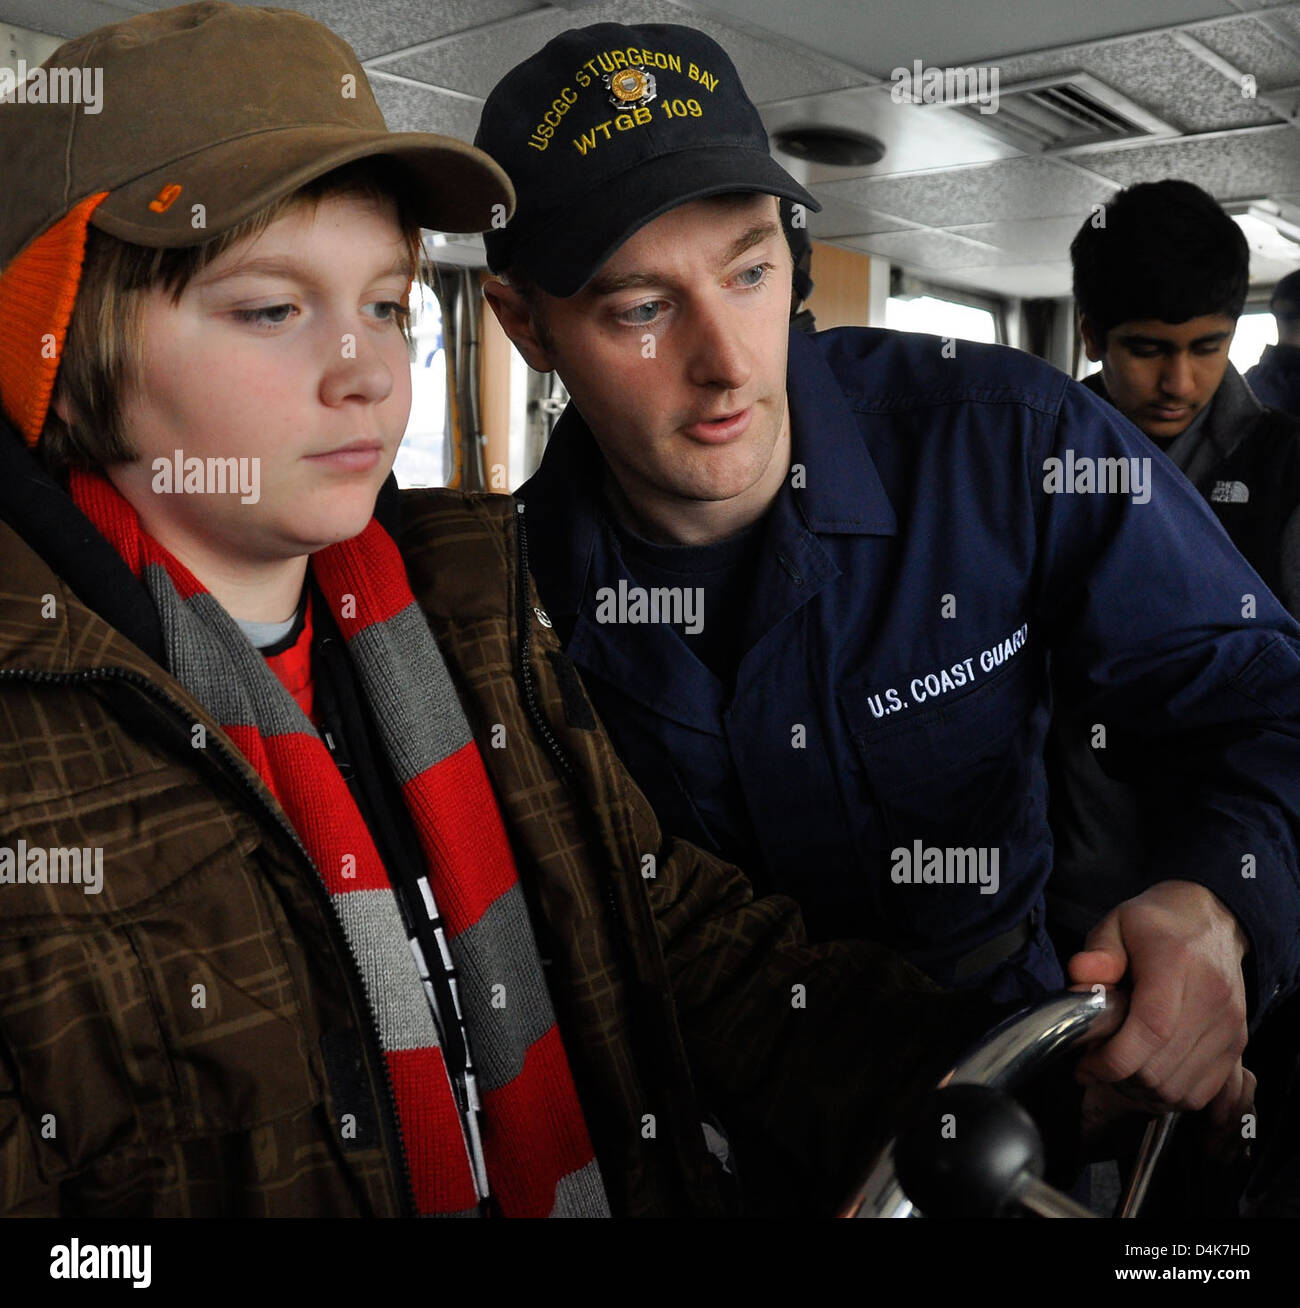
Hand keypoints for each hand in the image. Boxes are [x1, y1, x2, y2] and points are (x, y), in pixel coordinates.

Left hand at [1067, 880, 1249, 1113]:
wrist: (1214, 921)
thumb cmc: (1157, 923)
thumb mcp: (1117, 923)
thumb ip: (1098, 953)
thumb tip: (1080, 978)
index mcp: (1176, 963)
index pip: (1150, 1030)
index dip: (1113, 1060)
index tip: (1085, 1066)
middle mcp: (1211, 1000)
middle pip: (1163, 1069)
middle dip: (1121, 1079)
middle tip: (1095, 1066)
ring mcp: (1230, 1026)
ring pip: (1183, 1090)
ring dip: (1144, 1094)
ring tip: (1120, 1072)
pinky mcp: (1238, 1043)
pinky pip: (1204, 1092)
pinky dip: (1171, 1095)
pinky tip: (1149, 1077)